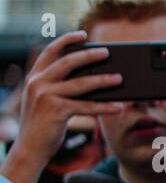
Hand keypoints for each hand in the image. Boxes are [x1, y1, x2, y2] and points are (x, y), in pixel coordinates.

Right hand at [6, 31, 123, 179]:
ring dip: (103, 80)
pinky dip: (104, 106)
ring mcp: (46, 96)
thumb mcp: (45, 100)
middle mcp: (38, 83)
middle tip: (107, 52)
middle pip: (67, 62)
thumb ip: (59, 87)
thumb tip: (90, 79)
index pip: (50, 52)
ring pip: (80, 84)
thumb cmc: (42, 124)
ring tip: (120, 79)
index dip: (67, 41)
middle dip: (89, 55)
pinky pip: (86, 106)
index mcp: (34, 77)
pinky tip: (118, 106)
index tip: (83, 34)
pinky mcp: (56, 111)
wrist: (30, 148)